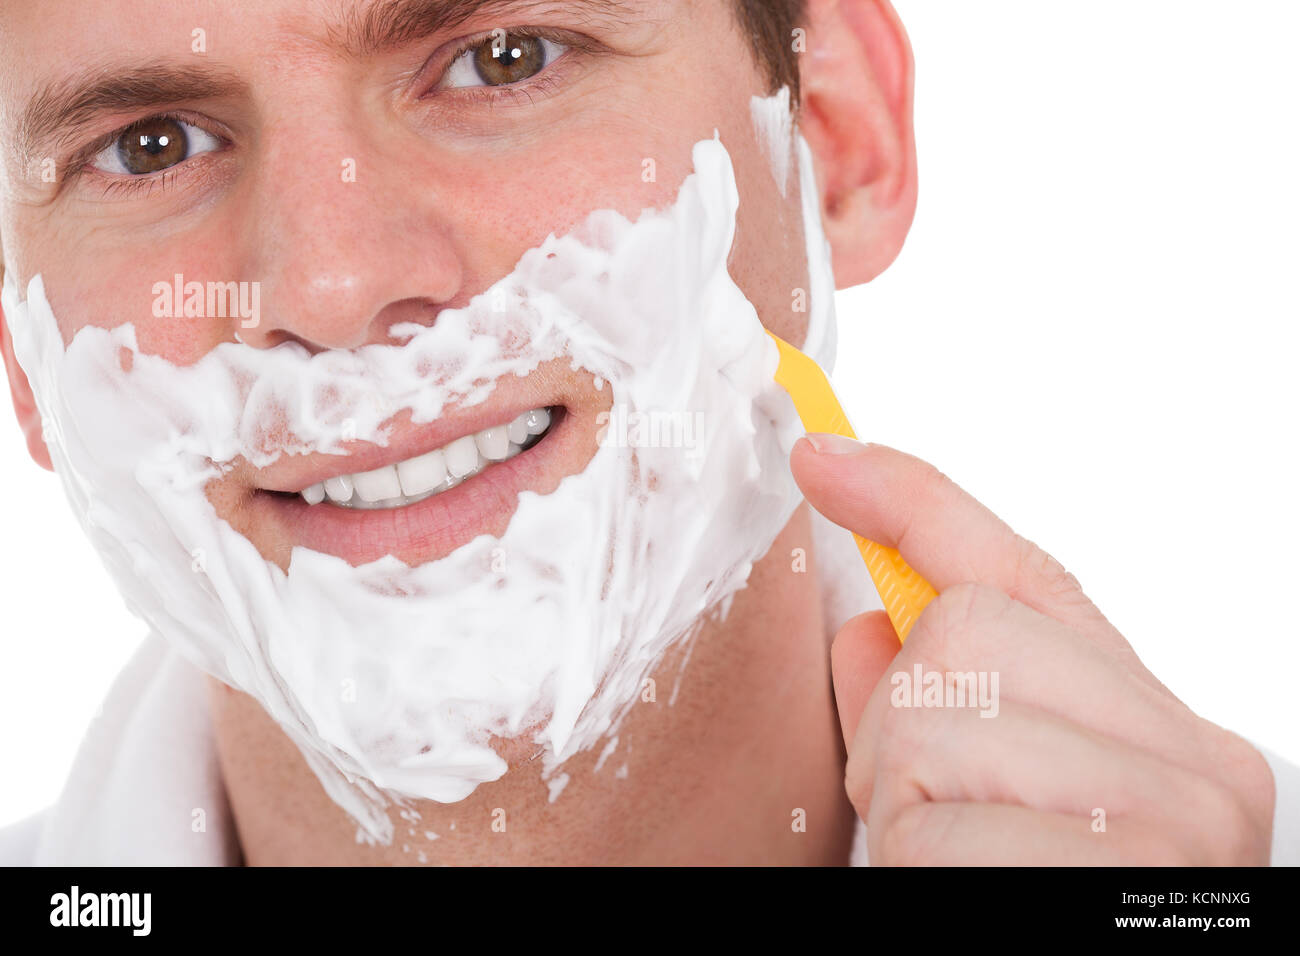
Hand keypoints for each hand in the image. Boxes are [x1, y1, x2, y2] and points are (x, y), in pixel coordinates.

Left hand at [790, 435, 1275, 864]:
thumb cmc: (1027, 896)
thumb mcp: (980, 808)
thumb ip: (933, 711)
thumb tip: (868, 623)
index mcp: (1165, 733)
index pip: (1024, 575)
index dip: (913, 502)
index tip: (817, 450)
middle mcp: (1193, 768)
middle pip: (961, 639)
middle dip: (901, 731)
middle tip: (935, 822)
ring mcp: (1167, 829)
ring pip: (935, 718)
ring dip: (902, 811)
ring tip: (961, 872)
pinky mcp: (1109, 880)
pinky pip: (933, 828)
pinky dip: (914, 869)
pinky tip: (963, 897)